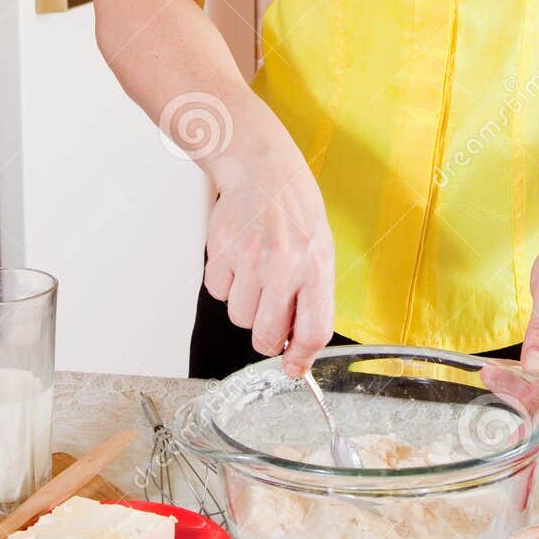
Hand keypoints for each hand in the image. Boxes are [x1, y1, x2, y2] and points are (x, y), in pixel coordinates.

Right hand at [202, 136, 334, 378]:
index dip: (301, 358)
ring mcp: (248, 258)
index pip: (312, 331)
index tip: (294, 368)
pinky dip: (227, 285)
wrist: (262, 170)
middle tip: (271, 314)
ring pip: (239, 318)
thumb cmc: (295, 213)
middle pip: (267, 336)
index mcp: (315, 267)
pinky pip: (218, 294)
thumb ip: (312, 300)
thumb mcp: (320, 252)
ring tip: (257, 274)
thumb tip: (297, 351)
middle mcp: (282, 265)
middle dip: (267, 336)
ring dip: (246, 307)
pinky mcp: (220, 251)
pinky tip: (239, 259)